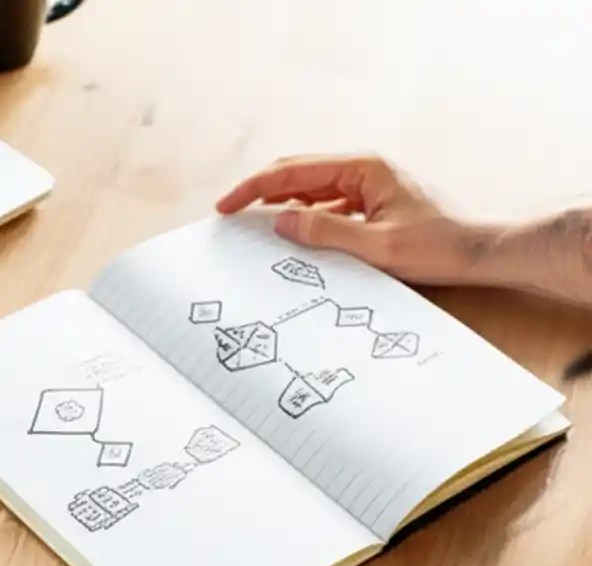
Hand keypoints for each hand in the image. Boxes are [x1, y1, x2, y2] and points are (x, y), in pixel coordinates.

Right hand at [215, 155, 495, 284]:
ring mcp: (368, 184)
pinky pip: (326, 203)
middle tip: (228, 212)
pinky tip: (290, 233)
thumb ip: (327, 232)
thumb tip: (280, 220)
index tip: (225, 205)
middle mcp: (363, 169)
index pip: (292, 171)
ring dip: (279, 202)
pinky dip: (302, 215)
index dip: (253, 188)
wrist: (483, 252)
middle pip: (296, 172)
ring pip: (309, 188)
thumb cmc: (440, 247)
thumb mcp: (379, 246)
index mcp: (363, 168)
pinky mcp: (372, 202)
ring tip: (251, 224)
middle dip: (259, 190)